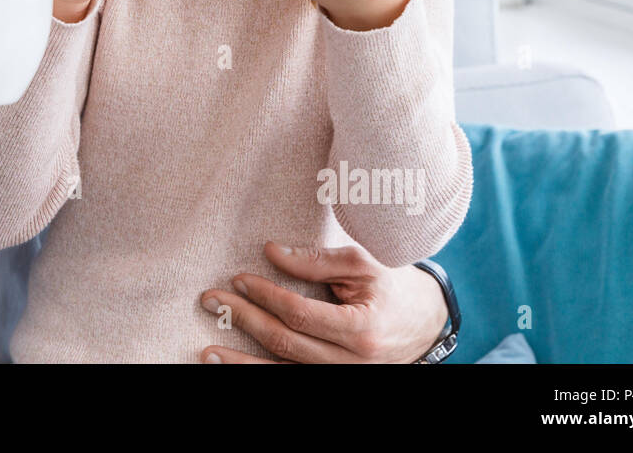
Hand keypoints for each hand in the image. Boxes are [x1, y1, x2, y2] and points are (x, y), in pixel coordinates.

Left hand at [198, 243, 449, 362]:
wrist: (425, 324)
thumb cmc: (392, 286)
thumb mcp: (362, 264)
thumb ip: (315, 260)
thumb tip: (270, 251)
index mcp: (362, 329)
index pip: (300, 314)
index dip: (265, 296)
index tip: (239, 278)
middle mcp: (352, 362)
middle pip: (286, 342)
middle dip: (244, 319)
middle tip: (211, 300)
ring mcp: (343, 376)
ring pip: (283, 370)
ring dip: (242, 362)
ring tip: (207, 351)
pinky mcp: (334, 380)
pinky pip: (291, 378)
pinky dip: (260, 373)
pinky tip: (233, 368)